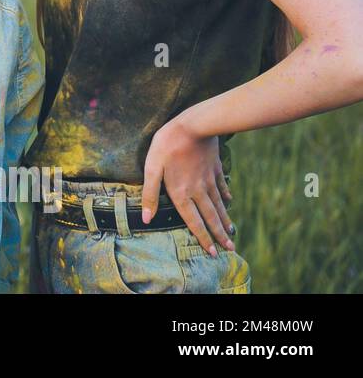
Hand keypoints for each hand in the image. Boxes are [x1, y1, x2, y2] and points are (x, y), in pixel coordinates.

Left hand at [141, 115, 235, 255]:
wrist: (194, 125)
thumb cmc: (167, 145)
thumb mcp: (152, 168)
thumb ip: (149, 194)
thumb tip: (146, 218)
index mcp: (181, 193)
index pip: (193, 221)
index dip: (202, 237)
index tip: (212, 252)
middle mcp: (198, 190)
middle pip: (210, 217)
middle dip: (219, 235)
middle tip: (230, 249)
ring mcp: (209, 179)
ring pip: (218, 204)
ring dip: (224, 219)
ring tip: (231, 232)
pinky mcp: (215, 168)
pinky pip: (221, 186)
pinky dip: (226, 196)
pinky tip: (229, 202)